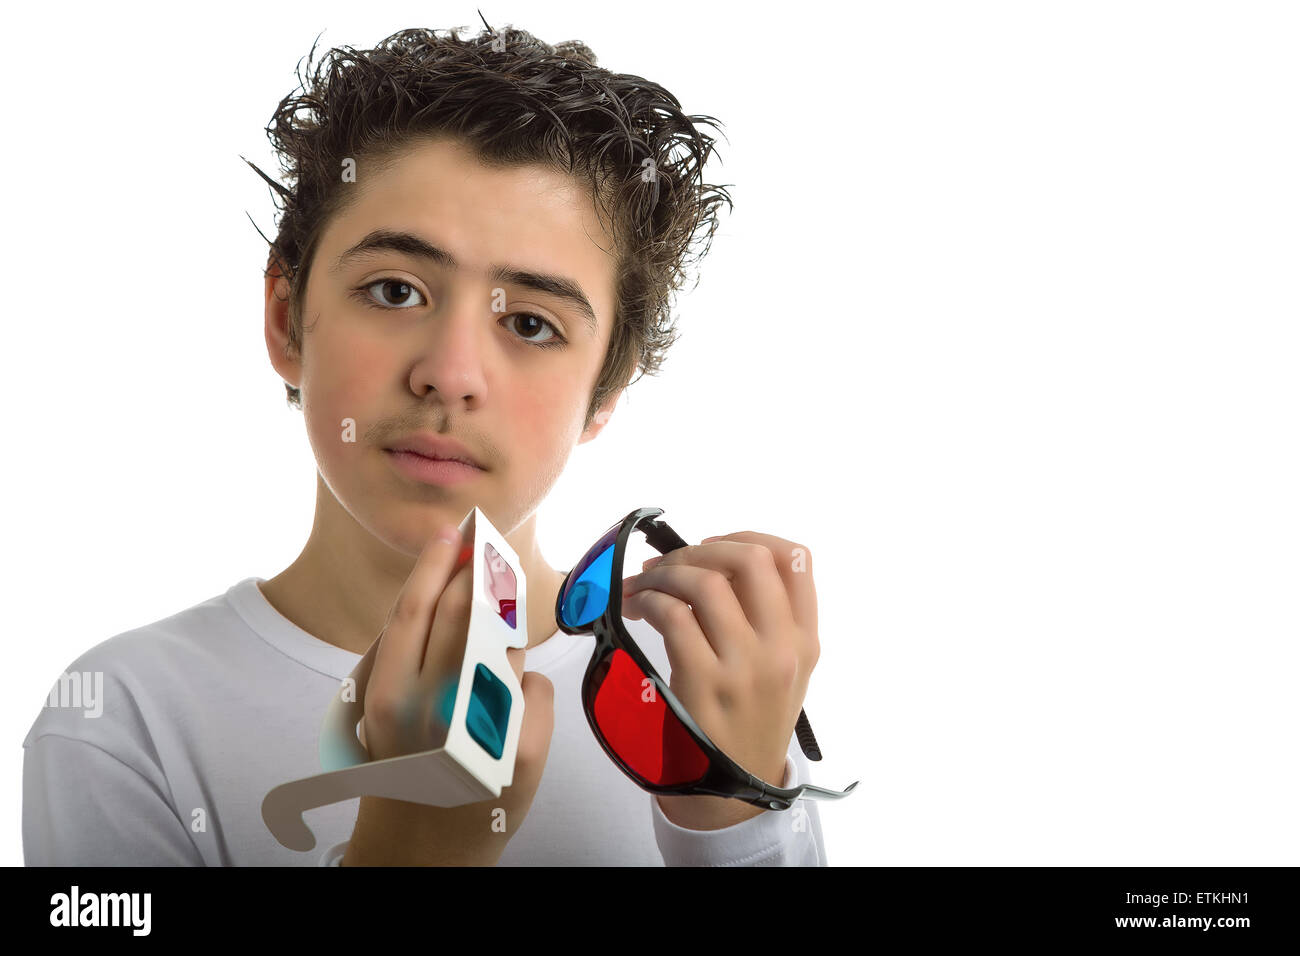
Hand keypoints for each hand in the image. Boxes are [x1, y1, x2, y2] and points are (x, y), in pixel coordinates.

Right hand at [343, 525, 555, 864]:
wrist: (421, 847)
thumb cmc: (401, 766)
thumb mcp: (382, 706)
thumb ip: (406, 649)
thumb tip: (445, 576)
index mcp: (390, 693)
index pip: (418, 607)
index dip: (438, 562)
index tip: (454, 532)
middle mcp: (435, 707)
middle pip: (466, 613)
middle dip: (481, 574)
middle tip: (488, 552)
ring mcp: (484, 726)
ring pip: (506, 645)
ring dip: (502, 633)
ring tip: (490, 638)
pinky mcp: (525, 747)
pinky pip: (534, 685)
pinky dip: (524, 686)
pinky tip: (505, 703)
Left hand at [620, 530, 818, 829]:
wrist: (734, 788)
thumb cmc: (749, 721)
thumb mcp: (781, 670)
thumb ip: (766, 618)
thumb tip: (713, 560)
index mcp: (804, 640)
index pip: (796, 559)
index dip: (750, 537)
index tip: (715, 546)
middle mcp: (782, 648)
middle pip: (750, 559)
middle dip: (701, 548)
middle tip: (671, 562)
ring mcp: (744, 666)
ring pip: (705, 582)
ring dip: (665, 572)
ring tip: (645, 584)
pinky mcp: (703, 683)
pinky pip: (672, 616)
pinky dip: (648, 600)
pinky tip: (638, 608)